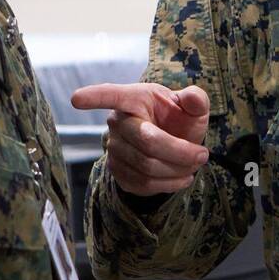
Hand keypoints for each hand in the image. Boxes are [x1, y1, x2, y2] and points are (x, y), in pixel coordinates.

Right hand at [71, 83, 209, 196]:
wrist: (172, 145)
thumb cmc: (178, 120)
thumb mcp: (192, 107)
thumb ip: (196, 100)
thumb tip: (192, 96)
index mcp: (134, 98)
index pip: (111, 95)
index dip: (94, 97)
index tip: (76, 99)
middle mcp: (118, 122)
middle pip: (147, 141)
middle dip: (180, 152)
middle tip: (202, 155)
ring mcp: (114, 148)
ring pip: (147, 166)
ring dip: (178, 170)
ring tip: (193, 165)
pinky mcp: (117, 171)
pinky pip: (143, 184)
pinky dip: (169, 184)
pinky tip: (181, 177)